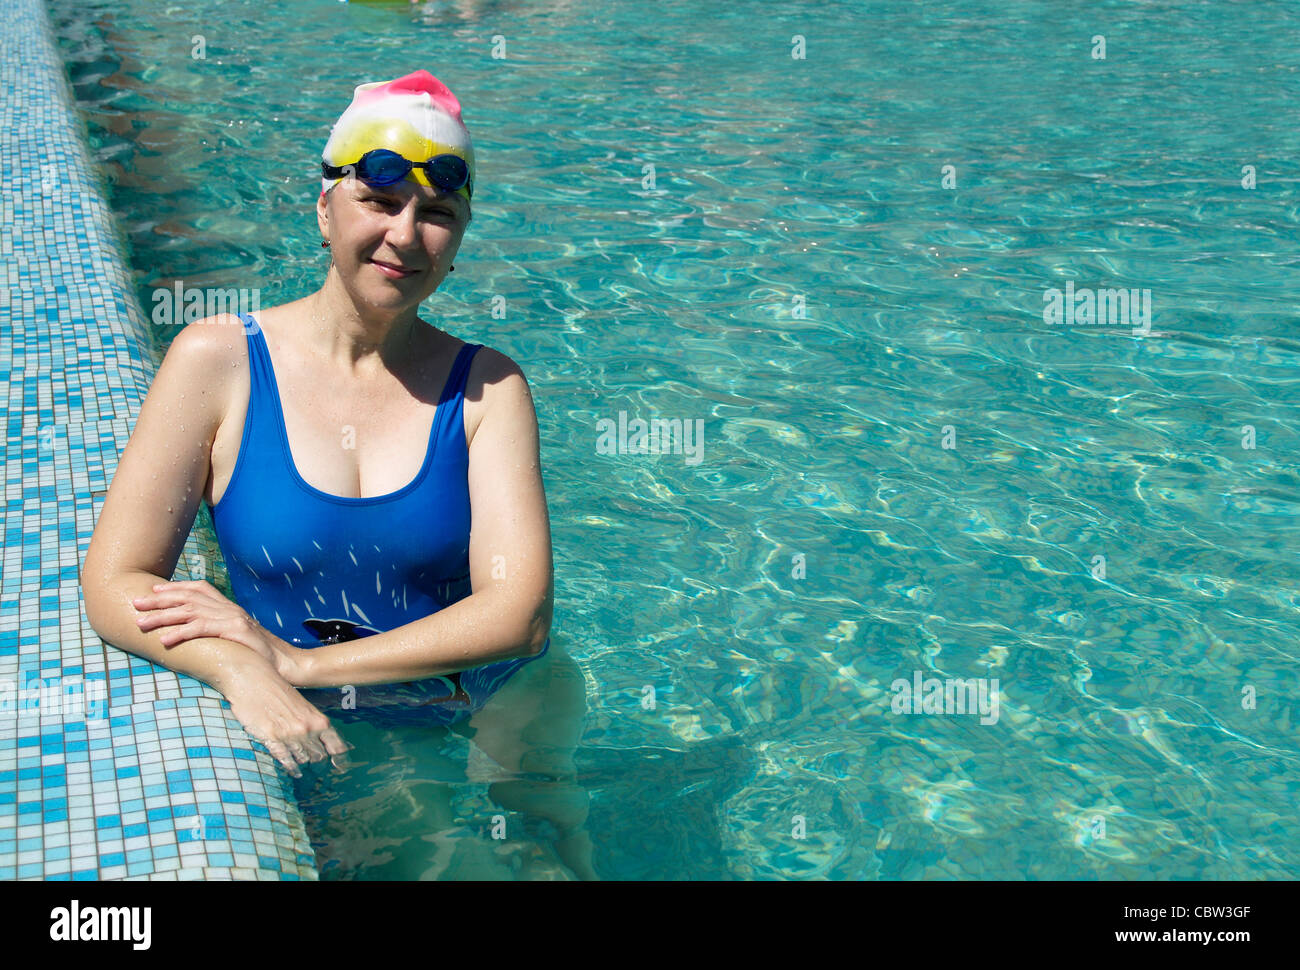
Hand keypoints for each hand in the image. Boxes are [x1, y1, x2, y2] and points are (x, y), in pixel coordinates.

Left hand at [132, 580, 309, 681]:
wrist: (287, 665)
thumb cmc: (261, 656)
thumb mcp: (238, 639)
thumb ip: (221, 632)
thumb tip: (199, 635)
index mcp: (230, 608)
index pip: (199, 589)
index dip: (175, 588)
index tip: (153, 591)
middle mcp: (230, 608)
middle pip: (189, 597)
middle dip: (159, 600)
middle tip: (135, 604)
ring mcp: (233, 618)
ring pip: (190, 612)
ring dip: (162, 617)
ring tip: (141, 624)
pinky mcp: (236, 631)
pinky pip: (203, 629)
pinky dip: (181, 633)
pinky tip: (164, 640)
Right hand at [218, 654, 350, 777]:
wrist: (252, 677)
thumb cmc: (276, 687)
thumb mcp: (300, 704)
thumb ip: (311, 720)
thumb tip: (322, 734)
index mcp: (317, 718)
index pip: (335, 744)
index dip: (339, 758)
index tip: (341, 767)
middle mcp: (307, 729)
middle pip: (318, 756)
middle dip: (317, 762)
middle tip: (317, 769)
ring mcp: (289, 735)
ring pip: (302, 759)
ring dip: (303, 764)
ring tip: (304, 770)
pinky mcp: (271, 738)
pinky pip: (284, 759)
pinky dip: (290, 768)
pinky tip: (293, 771)